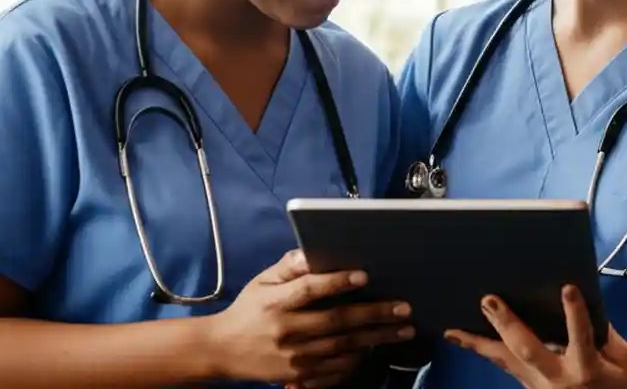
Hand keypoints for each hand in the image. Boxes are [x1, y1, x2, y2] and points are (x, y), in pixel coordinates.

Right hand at [205, 249, 414, 387]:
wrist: (222, 351)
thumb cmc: (249, 309)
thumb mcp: (262, 281)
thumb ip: (289, 266)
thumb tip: (313, 250)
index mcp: (276, 302)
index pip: (310, 290)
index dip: (337, 282)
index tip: (365, 275)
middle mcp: (287, 330)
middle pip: (336, 321)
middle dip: (374, 314)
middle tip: (403, 308)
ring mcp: (294, 357)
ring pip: (343, 347)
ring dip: (376, 338)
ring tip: (402, 329)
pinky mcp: (299, 376)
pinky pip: (335, 370)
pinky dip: (358, 359)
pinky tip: (377, 348)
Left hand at [445, 285, 626, 388]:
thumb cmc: (612, 385)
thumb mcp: (620, 360)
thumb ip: (606, 333)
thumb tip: (587, 303)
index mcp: (585, 366)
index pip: (580, 336)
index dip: (574, 313)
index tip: (567, 288)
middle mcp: (555, 376)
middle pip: (527, 349)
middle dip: (508, 324)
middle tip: (490, 301)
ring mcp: (535, 383)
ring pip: (503, 361)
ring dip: (478, 343)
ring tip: (454, 329)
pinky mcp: (523, 384)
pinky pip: (501, 364)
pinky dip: (481, 348)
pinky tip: (459, 336)